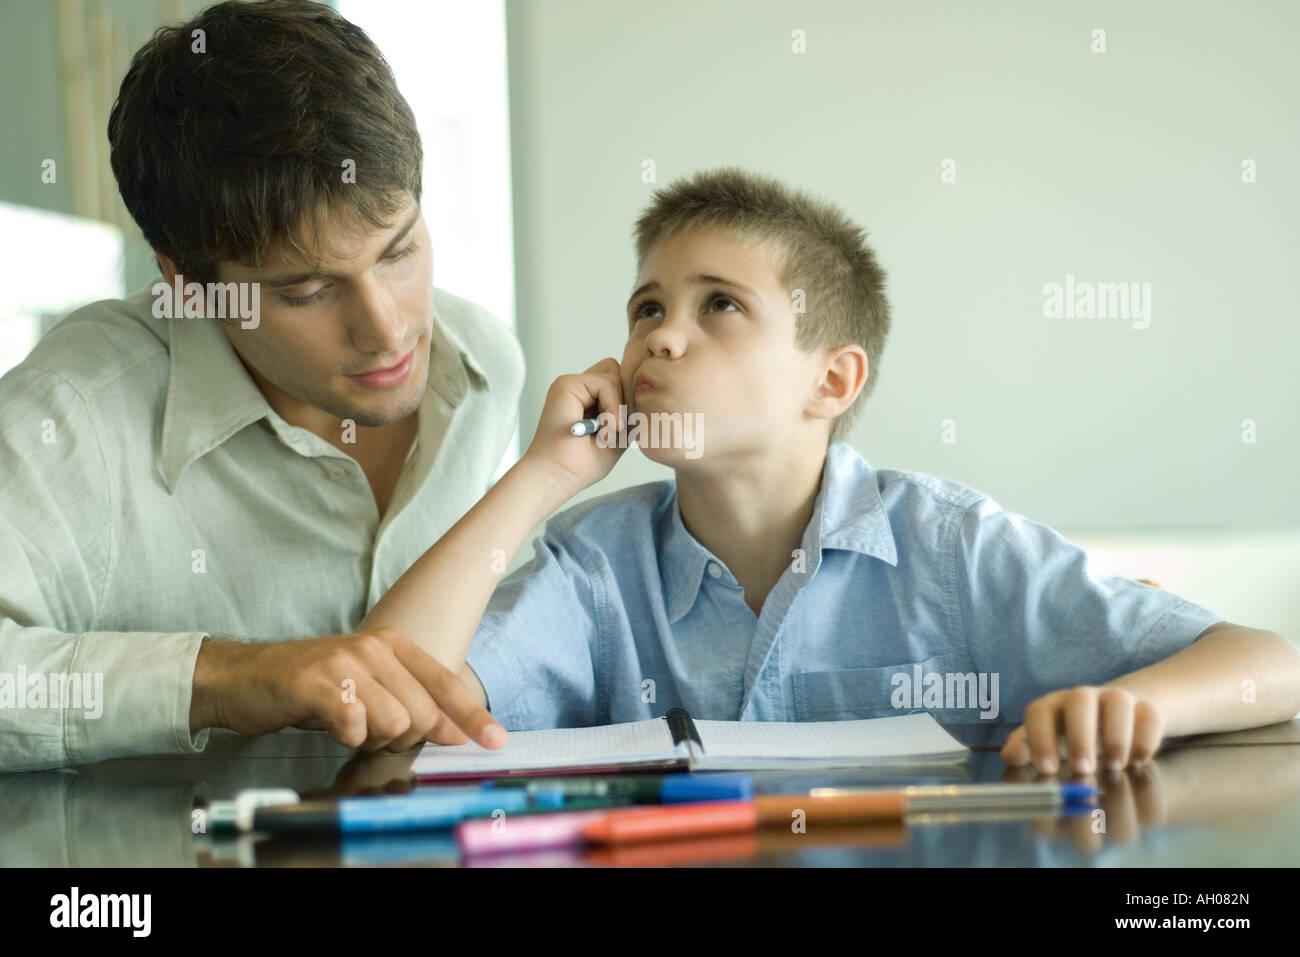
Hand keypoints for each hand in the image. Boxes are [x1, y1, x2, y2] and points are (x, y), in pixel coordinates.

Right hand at [190, 628, 506, 752]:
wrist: (244, 678)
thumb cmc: (310, 687)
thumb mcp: (367, 686)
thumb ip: (409, 702)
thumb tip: (453, 732)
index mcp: (393, 645)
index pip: (446, 684)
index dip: (472, 716)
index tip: (495, 740)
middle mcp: (374, 648)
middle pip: (423, 711)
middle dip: (405, 738)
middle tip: (370, 733)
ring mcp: (345, 662)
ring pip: (395, 720)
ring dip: (373, 739)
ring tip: (348, 726)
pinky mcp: (316, 682)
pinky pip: (355, 723)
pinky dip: (348, 736)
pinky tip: (333, 726)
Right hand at [522, 357, 628, 493]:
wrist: (558, 475)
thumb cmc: (582, 464)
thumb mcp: (617, 434)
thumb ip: (628, 411)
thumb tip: (643, 391)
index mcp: (587, 399)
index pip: (620, 381)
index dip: (627, 401)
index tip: (621, 430)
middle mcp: (578, 389)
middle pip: (619, 373)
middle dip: (625, 399)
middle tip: (615, 429)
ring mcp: (571, 384)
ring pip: (615, 374)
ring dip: (619, 406)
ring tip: (607, 432)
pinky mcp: (566, 384)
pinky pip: (606, 382)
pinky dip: (612, 405)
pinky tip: (605, 427)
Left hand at [1000, 685, 1164, 774]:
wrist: (1115, 719)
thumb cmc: (1071, 737)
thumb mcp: (1046, 744)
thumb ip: (1025, 750)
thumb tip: (1010, 756)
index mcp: (1052, 706)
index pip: (1039, 711)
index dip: (1040, 738)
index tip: (1047, 769)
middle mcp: (1082, 697)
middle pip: (1079, 700)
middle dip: (1080, 737)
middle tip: (1082, 771)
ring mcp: (1116, 698)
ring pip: (1118, 702)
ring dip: (1116, 738)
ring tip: (1113, 767)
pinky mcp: (1145, 707)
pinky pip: (1149, 715)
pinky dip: (1145, 740)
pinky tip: (1137, 762)